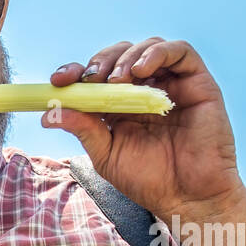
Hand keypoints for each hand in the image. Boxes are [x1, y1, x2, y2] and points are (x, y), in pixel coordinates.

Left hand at [47, 38, 245, 221]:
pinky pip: (180, 52)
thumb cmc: (148, 179)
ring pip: (146, 48)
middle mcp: (144, 90)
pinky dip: (157, 53)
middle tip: (90, 78)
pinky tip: (141, 70)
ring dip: (126, 57)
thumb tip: (48, 114)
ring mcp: (170, 83)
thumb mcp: (106, 155)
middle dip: (100, 62)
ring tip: (117, 79)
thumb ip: (83, 129)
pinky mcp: (197, 81)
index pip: (95, 76)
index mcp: (119, 105)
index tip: (59, 81)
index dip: (76, 72)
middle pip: (119, 56)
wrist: (187, 197)